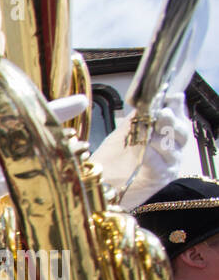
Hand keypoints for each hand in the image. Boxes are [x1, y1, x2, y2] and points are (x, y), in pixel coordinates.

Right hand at [0, 94, 86, 244]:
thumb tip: (14, 174)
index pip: (5, 125)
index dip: (30, 112)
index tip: (55, 102)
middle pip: (18, 130)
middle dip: (51, 115)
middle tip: (80, 103)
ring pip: (22, 152)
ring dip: (53, 148)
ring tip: (78, 145)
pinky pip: (15, 179)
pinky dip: (38, 178)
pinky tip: (57, 176)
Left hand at [93, 90, 188, 210]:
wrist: (98, 182)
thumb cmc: (111, 159)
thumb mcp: (123, 133)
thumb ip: (135, 118)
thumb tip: (143, 101)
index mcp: (165, 132)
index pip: (178, 114)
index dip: (176, 105)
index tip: (170, 97)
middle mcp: (172, 147)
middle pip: (182, 130)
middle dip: (172, 120)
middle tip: (163, 113)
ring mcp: (168, 164)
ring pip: (174, 148)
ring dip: (162, 138)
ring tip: (152, 131)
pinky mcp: (160, 179)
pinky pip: (161, 165)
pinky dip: (154, 156)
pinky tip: (146, 150)